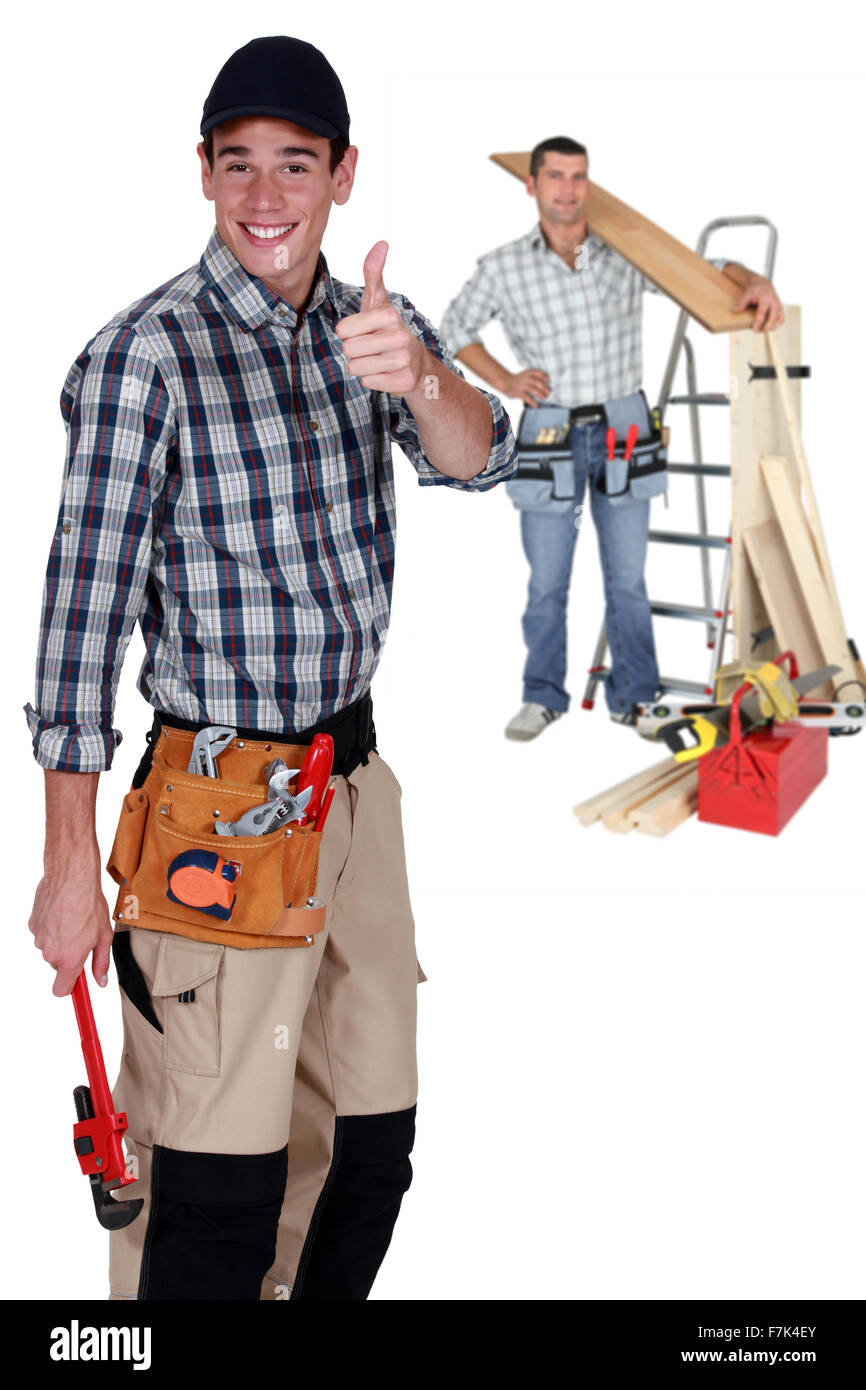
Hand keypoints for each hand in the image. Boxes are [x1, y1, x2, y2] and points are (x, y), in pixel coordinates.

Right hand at [29, 858, 113, 996]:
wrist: (72, 877)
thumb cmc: (90, 904)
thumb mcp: (104, 936)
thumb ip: (101, 963)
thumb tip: (100, 981)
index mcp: (68, 960)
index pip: (61, 990)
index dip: (70, 988)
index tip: (77, 985)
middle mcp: (50, 953)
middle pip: (58, 966)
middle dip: (69, 956)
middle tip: (84, 937)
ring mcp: (39, 938)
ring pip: (51, 948)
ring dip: (61, 940)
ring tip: (75, 920)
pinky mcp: (33, 924)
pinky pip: (44, 933)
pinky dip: (52, 927)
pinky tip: (63, 913)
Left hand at [336, 241, 427, 394]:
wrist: (418, 365)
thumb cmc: (388, 330)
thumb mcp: (379, 302)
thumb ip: (373, 273)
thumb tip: (381, 242)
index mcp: (389, 316)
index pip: (343, 330)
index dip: (349, 332)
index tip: (365, 331)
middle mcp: (399, 337)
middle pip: (348, 350)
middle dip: (355, 351)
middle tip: (371, 348)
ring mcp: (403, 361)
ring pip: (355, 368)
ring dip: (362, 366)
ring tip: (378, 360)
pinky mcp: (403, 382)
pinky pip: (367, 383)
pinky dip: (372, 380)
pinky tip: (385, 373)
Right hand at [505, 368, 551, 405]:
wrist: (505, 382)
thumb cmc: (518, 379)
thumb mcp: (525, 374)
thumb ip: (534, 376)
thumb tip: (547, 382)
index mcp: (528, 373)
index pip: (538, 373)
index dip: (544, 376)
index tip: (549, 380)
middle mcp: (525, 378)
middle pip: (537, 382)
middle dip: (545, 388)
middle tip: (550, 392)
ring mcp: (522, 385)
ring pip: (533, 390)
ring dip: (540, 395)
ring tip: (545, 398)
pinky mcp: (518, 393)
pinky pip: (527, 398)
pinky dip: (532, 402)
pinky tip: (536, 405)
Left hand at [732, 277, 784, 331]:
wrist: (763, 284)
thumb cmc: (755, 290)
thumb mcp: (747, 294)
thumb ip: (741, 303)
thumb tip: (734, 310)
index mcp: (766, 298)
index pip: (762, 313)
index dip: (758, 323)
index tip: (754, 330)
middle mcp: (774, 302)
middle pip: (773, 318)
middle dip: (766, 327)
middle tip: (758, 331)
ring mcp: (779, 305)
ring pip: (780, 319)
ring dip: (773, 327)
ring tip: (763, 330)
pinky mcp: (780, 308)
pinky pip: (782, 319)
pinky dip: (777, 324)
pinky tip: (770, 327)